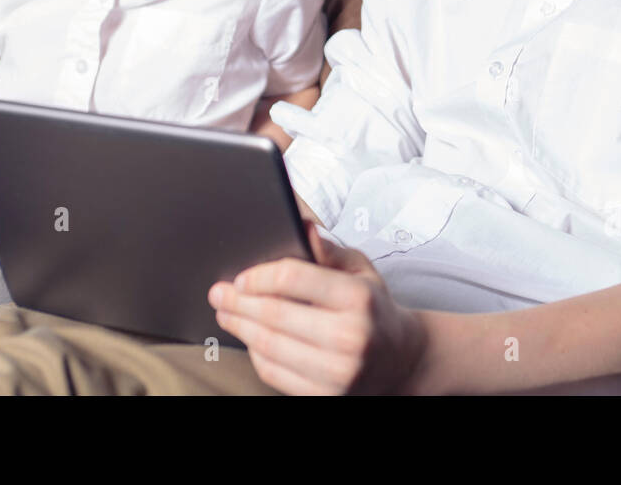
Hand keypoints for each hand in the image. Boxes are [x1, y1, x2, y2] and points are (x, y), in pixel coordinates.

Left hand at [207, 221, 427, 393]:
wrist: (401, 360)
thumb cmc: (374, 308)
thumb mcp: (361, 270)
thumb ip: (328, 249)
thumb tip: (301, 225)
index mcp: (358, 297)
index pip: (292, 280)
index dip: (258, 276)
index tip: (240, 276)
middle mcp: (350, 336)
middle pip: (274, 315)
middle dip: (238, 302)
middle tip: (218, 293)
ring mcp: (339, 372)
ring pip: (269, 347)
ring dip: (240, 328)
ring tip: (226, 314)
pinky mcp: (327, 396)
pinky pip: (275, 374)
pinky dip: (255, 354)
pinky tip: (249, 339)